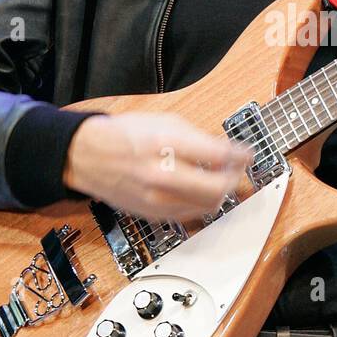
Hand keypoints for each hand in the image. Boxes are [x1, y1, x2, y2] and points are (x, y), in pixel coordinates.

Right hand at [63, 112, 253, 219]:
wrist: (88, 156)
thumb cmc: (125, 136)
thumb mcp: (164, 121)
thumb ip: (198, 138)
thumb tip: (226, 151)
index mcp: (166, 144)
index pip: (218, 155)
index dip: (240, 155)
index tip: (248, 153)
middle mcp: (161, 175)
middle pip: (217, 188)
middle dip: (235, 179)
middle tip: (239, 170)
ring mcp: (156, 199)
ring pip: (206, 206)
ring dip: (221, 193)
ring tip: (223, 180)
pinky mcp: (153, 215)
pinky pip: (190, 215)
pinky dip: (203, 203)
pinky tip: (203, 191)